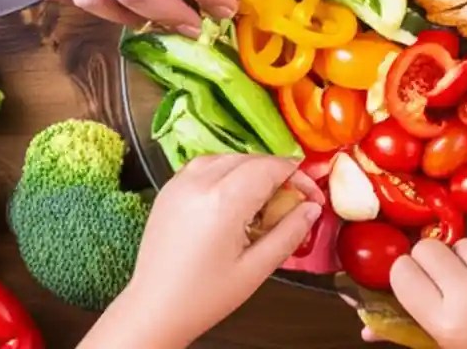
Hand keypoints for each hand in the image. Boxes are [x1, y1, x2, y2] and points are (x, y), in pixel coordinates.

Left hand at [87, 154, 322, 348]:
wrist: (153, 309)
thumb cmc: (205, 296)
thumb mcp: (256, 269)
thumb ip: (288, 233)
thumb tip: (312, 208)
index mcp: (223, 202)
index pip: (271, 168)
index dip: (297, 177)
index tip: (311, 197)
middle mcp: (199, 183)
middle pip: (251, 159)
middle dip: (277, 173)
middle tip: (291, 202)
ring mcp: (179, 183)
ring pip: (227, 157)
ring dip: (251, 170)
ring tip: (262, 200)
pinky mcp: (168, 190)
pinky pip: (204, 165)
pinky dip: (225, 171)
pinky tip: (232, 197)